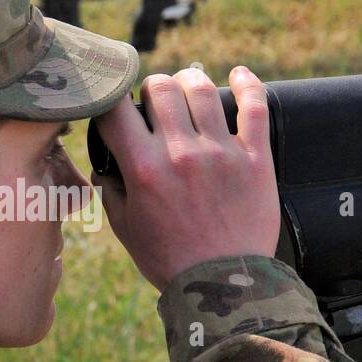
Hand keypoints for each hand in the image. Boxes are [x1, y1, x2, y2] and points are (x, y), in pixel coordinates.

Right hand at [91, 66, 281, 290]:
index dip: (110, 100)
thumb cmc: (171, 261)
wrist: (224, 287)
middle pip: (159, 88)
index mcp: (144, 170)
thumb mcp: (126, 229)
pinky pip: (254, 107)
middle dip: (151, 88)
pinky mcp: (255, 159)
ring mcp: (221, 153)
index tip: (115, 105)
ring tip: (188, 86)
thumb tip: (105, 163)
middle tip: (154, 100)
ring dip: (189, 81)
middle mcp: (181, 154)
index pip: (116, 110)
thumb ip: (112, 190)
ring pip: (201, 89)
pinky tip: (238, 75)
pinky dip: (246, 83)